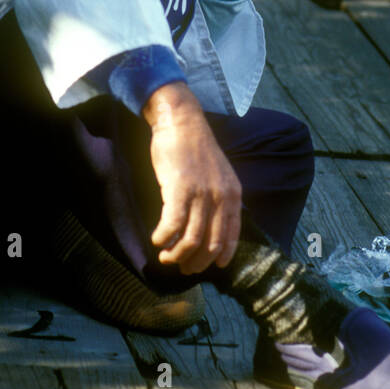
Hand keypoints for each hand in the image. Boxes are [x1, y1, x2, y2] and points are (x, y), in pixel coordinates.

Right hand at [144, 83, 241, 274]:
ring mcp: (201, 194)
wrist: (181, 122)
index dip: (219, 257)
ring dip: (176, 255)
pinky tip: (156, 240)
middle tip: (182, 267)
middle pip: (210, 244)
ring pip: (191, 240)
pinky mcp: (179, 190)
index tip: (208, 267)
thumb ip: (218, 198)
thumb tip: (209, 226)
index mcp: (233, 194)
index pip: (231, 236)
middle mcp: (220, 197)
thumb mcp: (218, 174)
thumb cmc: (194, 148)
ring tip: (166, 256)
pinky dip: (163, 238)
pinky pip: (172, 226)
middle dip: (195, 262)